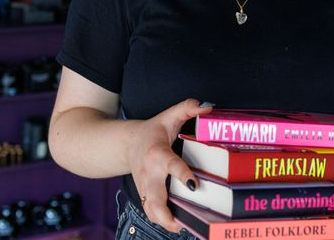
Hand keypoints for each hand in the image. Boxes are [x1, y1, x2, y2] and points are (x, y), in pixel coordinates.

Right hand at [127, 98, 212, 232]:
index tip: (194, 185)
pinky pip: (149, 212)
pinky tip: (176, 226)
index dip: (182, 175)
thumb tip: (207, 106)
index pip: (171, 165)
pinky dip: (160, 221)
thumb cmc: (152, 131)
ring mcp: (144, 187)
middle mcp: (149, 174)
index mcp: (157, 154)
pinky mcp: (143, 195)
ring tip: (182, 228)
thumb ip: (187, 108)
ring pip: (149, 210)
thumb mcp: (168, 115)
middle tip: (183, 223)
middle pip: (154, 199)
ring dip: (164, 222)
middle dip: (166, 213)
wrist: (127, 144)